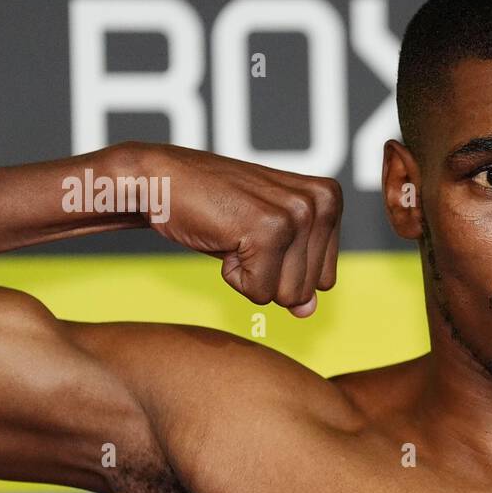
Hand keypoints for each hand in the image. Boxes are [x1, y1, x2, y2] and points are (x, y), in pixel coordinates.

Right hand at [116, 142, 341, 316]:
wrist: (162, 180)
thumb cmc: (216, 208)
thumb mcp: (268, 242)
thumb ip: (297, 275)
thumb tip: (308, 312)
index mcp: (330, 199)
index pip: (326, 280)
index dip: (284, 270)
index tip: (259, 235)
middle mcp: (322, 202)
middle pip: (308, 290)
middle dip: (269, 275)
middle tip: (243, 234)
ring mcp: (298, 214)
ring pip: (287, 295)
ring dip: (251, 275)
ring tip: (234, 235)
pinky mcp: (269, 230)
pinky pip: (259, 292)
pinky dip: (233, 276)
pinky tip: (223, 238)